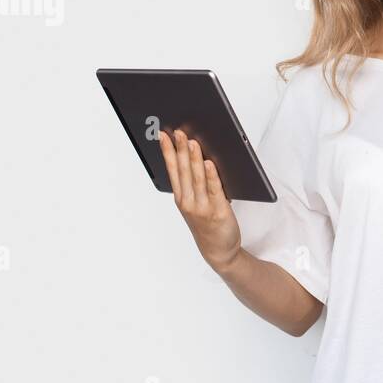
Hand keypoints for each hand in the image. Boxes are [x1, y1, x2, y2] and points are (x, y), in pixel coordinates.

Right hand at [158, 128, 242, 271]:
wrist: (220, 251)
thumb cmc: (208, 225)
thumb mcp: (196, 205)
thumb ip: (195, 185)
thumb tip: (199, 157)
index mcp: (181, 198)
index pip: (173, 170)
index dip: (167, 152)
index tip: (163, 135)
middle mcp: (188, 202)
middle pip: (183, 171)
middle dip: (180, 149)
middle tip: (178, 131)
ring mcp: (202, 207)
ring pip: (197, 178)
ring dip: (194, 158)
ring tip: (192, 141)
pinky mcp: (218, 212)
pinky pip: (214, 190)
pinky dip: (211, 176)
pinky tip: (209, 163)